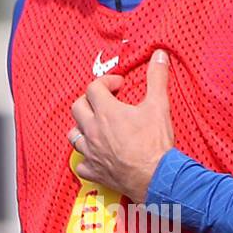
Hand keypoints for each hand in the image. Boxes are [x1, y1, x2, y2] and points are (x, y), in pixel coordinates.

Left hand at [68, 49, 173, 202]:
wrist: (157, 177)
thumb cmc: (155, 143)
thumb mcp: (159, 105)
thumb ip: (157, 78)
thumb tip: (159, 55)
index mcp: (106, 112)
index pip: (93, 88)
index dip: (106, 82)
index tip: (119, 86)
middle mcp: (93, 131)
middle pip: (77, 108)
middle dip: (89, 101)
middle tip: (105, 102)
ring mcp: (91, 152)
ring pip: (73, 135)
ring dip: (82, 127)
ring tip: (96, 126)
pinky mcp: (95, 171)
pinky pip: (81, 164)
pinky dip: (86, 158)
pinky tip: (96, 156)